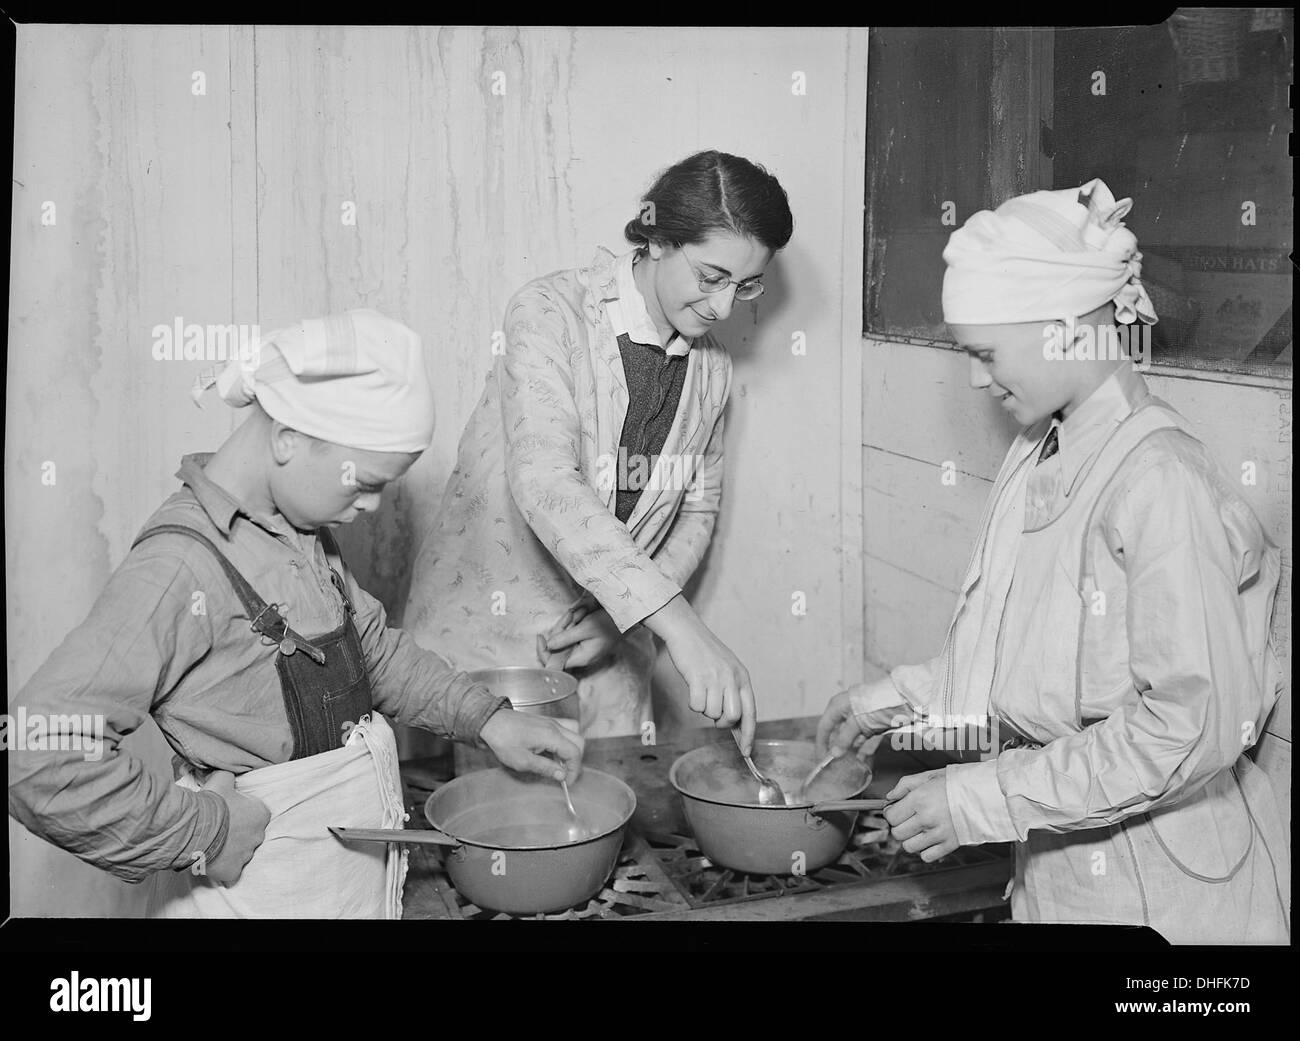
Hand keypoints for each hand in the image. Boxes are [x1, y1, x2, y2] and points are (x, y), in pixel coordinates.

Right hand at [201, 770, 269, 884]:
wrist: (195, 826)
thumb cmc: (211, 802)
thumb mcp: (222, 778)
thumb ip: (230, 777)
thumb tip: (229, 776)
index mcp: (261, 814)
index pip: (256, 814)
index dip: (241, 812)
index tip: (227, 813)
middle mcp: (258, 836)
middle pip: (249, 834)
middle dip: (236, 832)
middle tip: (218, 829)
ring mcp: (246, 856)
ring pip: (240, 853)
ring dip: (228, 850)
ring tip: (211, 843)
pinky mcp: (232, 871)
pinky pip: (229, 872)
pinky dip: (222, 868)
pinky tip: (211, 860)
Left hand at [479, 708, 584, 783]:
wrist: (491, 721)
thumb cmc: (503, 739)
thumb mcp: (522, 760)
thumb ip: (544, 767)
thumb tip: (561, 775)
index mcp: (550, 735)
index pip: (574, 753)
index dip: (573, 770)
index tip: (566, 782)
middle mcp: (554, 726)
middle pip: (579, 742)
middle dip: (575, 761)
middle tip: (565, 774)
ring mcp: (551, 722)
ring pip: (574, 734)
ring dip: (571, 749)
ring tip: (559, 762)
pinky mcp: (545, 721)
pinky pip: (564, 730)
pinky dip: (564, 742)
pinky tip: (552, 751)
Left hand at [543, 607, 620, 669]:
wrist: (627, 617)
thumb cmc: (609, 623)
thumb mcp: (585, 628)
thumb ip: (565, 638)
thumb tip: (549, 645)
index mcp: (581, 658)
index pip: (555, 663)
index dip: (544, 652)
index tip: (540, 637)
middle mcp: (582, 656)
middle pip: (558, 648)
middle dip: (560, 630)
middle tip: (570, 616)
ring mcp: (584, 648)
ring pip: (564, 639)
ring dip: (568, 624)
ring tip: (580, 613)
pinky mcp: (586, 641)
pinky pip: (572, 634)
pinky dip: (573, 624)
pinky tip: (581, 614)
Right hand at [645, 595, 756, 754]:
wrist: (687, 632)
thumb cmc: (706, 653)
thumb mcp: (728, 670)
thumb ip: (733, 693)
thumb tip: (734, 722)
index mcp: (743, 677)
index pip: (751, 713)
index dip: (749, 735)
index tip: (747, 752)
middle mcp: (732, 679)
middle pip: (732, 717)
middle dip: (722, 721)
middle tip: (713, 711)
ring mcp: (716, 678)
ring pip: (712, 713)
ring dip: (704, 708)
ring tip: (701, 690)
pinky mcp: (698, 678)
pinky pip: (697, 706)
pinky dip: (693, 702)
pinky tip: (693, 687)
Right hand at [816, 677, 909, 758]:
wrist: (900, 696)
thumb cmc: (874, 704)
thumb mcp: (856, 723)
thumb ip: (844, 739)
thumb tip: (833, 754)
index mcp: (837, 707)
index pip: (824, 727)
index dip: (821, 743)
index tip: (821, 758)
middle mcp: (846, 711)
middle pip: (838, 732)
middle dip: (838, 748)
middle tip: (837, 763)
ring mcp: (859, 716)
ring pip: (852, 736)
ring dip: (852, 749)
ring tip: (851, 763)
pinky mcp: (871, 721)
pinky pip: (864, 737)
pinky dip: (864, 747)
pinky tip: (864, 758)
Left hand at [883, 768, 957, 862]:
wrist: (985, 795)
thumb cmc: (958, 784)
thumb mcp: (929, 776)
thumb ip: (905, 785)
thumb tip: (890, 797)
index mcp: (920, 799)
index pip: (891, 816)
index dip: (891, 813)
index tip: (895, 810)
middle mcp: (927, 818)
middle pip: (898, 833)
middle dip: (900, 826)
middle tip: (908, 819)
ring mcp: (938, 834)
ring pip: (909, 847)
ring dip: (911, 839)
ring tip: (920, 829)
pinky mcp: (949, 845)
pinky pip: (926, 856)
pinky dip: (925, 850)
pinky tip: (930, 838)